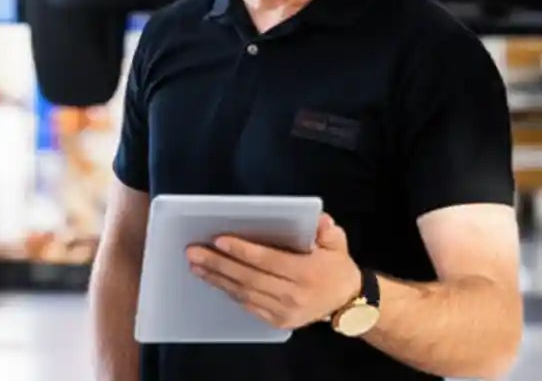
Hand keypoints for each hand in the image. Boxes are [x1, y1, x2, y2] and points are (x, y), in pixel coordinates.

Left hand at [186, 213, 360, 330]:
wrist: (347, 303)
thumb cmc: (336, 266)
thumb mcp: (337, 243)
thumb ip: (326, 230)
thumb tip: (316, 218)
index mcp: (307, 273)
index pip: (268, 260)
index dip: (242, 250)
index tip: (218, 240)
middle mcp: (294, 295)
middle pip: (249, 278)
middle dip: (218, 264)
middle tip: (193, 251)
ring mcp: (284, 312)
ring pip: (244, 294)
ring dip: (217, 279)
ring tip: (196, 265)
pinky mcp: (278, 322)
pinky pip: (248, 306)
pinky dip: (229, 292)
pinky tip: (214, 280)